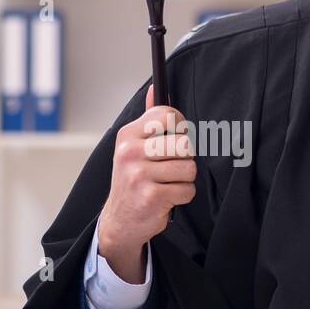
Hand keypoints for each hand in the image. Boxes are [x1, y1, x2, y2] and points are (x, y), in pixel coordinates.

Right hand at [97, 84, 196, 282]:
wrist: (120, 220)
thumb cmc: (132, 179)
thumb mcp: (133, 146)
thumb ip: (148, 119)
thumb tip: (154, 88)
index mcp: (127, 135)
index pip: (168, 115)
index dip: (181, 127)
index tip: (177, 138)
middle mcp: (130, 152)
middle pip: (185, 143)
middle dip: (185, 158)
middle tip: (171, 167)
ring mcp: (139, 174)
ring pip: (189, 168)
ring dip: (184, 179)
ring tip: (168, 183)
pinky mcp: (150, 196)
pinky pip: (187, 190)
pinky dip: (182, 196)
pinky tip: (166, 198)